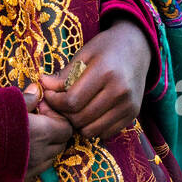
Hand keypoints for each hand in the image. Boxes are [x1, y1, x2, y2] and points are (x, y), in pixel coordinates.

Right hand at [21, 82, 73, 181]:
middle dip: (53, 131)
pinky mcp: (18, 180)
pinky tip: (17, 151)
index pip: (66, 128)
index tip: (41, 109)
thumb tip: (36, 91)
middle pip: (60, 144)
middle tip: (35, 121)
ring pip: (49, 158)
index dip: (57, 117)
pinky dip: (33, 160)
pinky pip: (35, 170)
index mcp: (43, 133)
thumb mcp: (7, 102)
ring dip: (44, 146)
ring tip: (26, 136)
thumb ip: (27, 99)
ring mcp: (30, 169)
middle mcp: (41, 154)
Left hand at [40, 19, 151, 142]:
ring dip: (77, 123)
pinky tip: (88, 113)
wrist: (137, 48)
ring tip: (72, 109)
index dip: (54, 101)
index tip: (49, 94)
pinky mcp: (132, 115)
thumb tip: (43, 85)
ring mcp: (128, 105)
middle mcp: (120, 91)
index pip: (72, 101)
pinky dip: (92, 127)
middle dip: (63, 113)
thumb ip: (64, 74)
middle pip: (80, 118)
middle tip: (58, 103)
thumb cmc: (107, 48)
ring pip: (91, 130)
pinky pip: (105, 133)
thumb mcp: (84, 53)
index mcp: (105, 72)